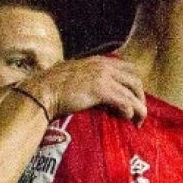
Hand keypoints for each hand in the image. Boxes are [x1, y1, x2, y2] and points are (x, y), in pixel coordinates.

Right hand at [22, 56, 146, 123]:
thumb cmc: (51, 87)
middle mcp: (103, 66)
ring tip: (138, 121)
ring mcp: (103, 77)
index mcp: (97, 61)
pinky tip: (128, 118)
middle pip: (135, 78)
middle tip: (139, 111)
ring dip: (139, 107)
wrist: (42, 91)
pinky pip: (124, 101)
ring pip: (132, 91)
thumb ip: (84, 78)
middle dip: (140, 96)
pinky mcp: (101, 90)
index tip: (132, 97)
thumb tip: (89, 92)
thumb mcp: (72, 76)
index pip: (126, 67)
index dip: (132, 83)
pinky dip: (130, 110)